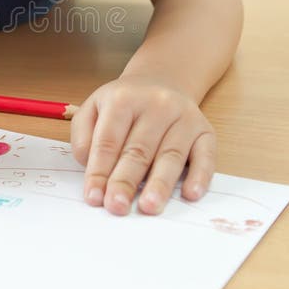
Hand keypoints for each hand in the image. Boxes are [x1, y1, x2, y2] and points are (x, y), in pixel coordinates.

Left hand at [70, 75, 215, 215]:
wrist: (162, 81)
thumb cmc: (124, 104)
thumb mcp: (94, 108)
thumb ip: (83, 136)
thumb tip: (90, 169)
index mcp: (123, 99)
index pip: (108, 141)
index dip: (99, 171)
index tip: (94, 197)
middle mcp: (156, 105)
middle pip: (138, 150)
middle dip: (126, 181)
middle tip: (117, 207)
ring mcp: (184, 117)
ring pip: (170, 154)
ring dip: (159, 184)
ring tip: (149, 206)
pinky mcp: (205, 131)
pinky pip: (205, 155)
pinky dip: (200, 176)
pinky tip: (190, 194)